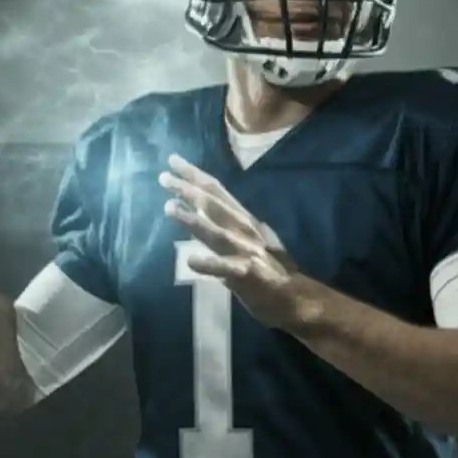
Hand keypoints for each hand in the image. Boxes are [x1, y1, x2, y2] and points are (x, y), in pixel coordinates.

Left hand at [159, 154, 315, 329]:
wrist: (294, 297)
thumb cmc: (266, 268)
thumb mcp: (243, 239)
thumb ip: (219, 225)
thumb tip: (193, 211)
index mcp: (243, 219)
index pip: (216, 191)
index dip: (194, 174)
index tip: (172, 160)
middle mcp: (244, 229)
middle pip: (214, 205)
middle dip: (188, 189)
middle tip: (163, 177)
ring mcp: (246, 251)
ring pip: (216, 231)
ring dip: (193, 219)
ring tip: (169, 207)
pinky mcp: (247, 274)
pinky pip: (225, 268)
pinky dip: (209, 263)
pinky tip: (190, 260)